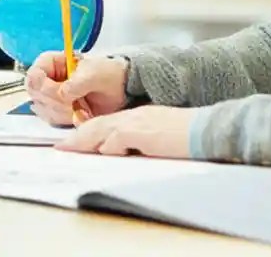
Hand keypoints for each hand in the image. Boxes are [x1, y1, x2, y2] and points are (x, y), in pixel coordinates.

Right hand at [26, 52, 129, 125]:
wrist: (121, 88)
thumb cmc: (107, 74)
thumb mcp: (93, 74)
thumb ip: (74, 84)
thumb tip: (61, 95)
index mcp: (51, 62)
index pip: (34, 76)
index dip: (44, 88)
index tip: (62, 94)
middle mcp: (47, 79)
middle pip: (36, 95)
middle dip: (56, 103)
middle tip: (74, 103)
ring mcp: (50, 96)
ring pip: (43, 109)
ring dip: (63, 113)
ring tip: (82, 108)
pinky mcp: (57, 110)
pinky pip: (52, 119)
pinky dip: (67, 120)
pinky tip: (80, 114)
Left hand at [55, 105, 194, 158]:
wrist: (209, 130)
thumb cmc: (190, 137)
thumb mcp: (160, 138)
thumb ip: (141, 143)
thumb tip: (124, 154)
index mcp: (139, 118)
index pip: (107, 124)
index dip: (88, 133)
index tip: (74, 142)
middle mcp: (135, 116)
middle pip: (98, 125)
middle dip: (78, 137)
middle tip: (61, 147)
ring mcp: (139, 122)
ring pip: (102, 129)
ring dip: (83, 141)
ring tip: (67, 149)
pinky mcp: (144, 132)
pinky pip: (118, 138)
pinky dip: (108, 146)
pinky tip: (103, 153)